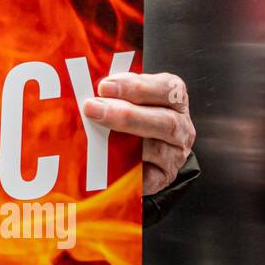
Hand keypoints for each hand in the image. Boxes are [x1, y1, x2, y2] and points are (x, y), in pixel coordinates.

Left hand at [81, 72, 194, 195]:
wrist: (138, 155)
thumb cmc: (128, 117)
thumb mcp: (126, 97)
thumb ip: (113, 91)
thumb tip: (84, 85)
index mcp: (174, 100)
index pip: (167, 89)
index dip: (137, 86)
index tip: (105, 86)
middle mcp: (180, 127)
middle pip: (165, 121)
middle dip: (126, 114)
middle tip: (92, 108)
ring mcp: (174, 155)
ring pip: (157, 149)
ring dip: (124, 140)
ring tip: (94, 134)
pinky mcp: (162, 178)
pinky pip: (147, 176)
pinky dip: (127, 168)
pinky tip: (106, 162)